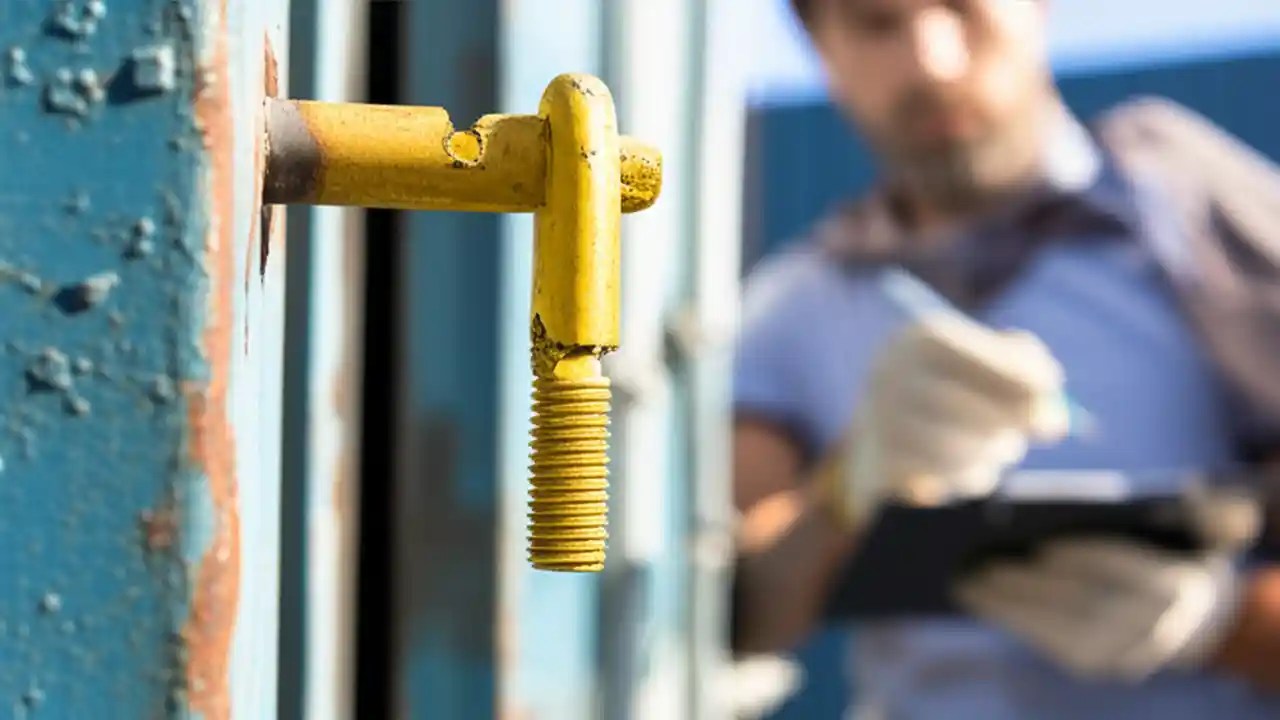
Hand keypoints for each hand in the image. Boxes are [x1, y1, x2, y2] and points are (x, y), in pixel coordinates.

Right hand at [822, 314, 1069, 528]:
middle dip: (1011, 420)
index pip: (967, 352)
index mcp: (917, 340)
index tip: (1053, 389)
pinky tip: (972, 466)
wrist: (885, 424)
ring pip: (951, 449)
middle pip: (958, 404)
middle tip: (1049, 428)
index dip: (1016, 372)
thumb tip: (1051, 405)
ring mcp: (879, 423)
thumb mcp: (985, 355)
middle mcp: (889, 376)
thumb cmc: (957, 383)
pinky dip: (971, 476)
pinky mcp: (881, 464)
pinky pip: (940, 480)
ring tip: (1004, 447)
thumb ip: (1025, 364)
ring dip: (995, 452)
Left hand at [957, 538, 1241, 681]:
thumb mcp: (1202, 528)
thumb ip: (1209, 510)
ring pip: (1066, 631)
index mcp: (1180, 586)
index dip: (1090, 559)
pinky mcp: (1096, 664)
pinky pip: (1052, 644)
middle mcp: (1157, 629)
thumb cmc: (1175, 551)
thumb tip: (1198, 490)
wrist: (1193, 619)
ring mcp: (1125, 653)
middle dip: (1037, 587)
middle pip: (1092, 608)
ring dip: (1014, 608)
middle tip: (988, 564)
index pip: (1136, 576)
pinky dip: (1015, 620)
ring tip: (971, 582)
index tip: (1045, 545)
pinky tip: (979, 599)